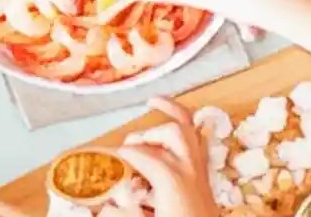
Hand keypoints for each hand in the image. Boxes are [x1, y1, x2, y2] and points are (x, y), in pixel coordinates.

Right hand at [115, 98, 217, 216]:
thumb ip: (124, 215)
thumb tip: (104, 206)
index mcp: (174, 182)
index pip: (145, 155)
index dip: (124, 154)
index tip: (108, 158)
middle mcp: (191, 171)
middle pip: (172, 134)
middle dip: (147, 135)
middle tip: (128, 149)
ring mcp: (202, 173)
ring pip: (191, 131)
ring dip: (170, 117)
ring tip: (153, 103)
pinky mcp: (206, 179)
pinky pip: (201, 143)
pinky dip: (190, 127)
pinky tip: (177, 119)